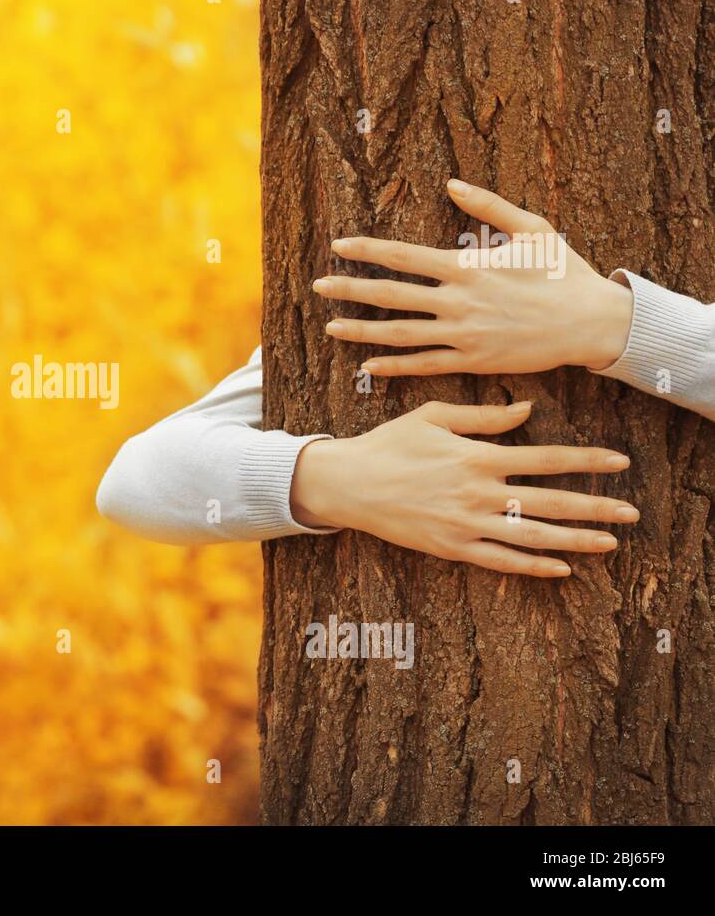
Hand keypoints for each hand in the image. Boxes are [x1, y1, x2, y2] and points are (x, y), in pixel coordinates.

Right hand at [289, 401, 636, 577]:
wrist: (347, 483)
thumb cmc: (389, 443)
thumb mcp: (434, 416)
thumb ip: (485, 416)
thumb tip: (528, 410)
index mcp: (478, 456)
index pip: (547, 458)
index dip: (586, 459)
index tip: (620, 461)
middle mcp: (479, 493)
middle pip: (551, 501)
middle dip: (596, 507)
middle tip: (632, 513)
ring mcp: (466, 524)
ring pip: (533, 536)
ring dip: (575, 540)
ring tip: (609, 543)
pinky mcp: (451, 548)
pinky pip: (500, 561)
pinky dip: (533, 565)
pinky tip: (561, 568)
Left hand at [315, 180, 634, 375]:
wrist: (592, 322)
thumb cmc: (564, 271)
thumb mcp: (532, 227)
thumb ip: (489, 205)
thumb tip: (451, 183)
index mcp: (468, 267)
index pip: (403, 257)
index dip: (367, 250)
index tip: (338, 246)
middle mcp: (459, 302)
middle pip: (391, 296)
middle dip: (350, 289)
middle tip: (317, 286)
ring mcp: (463, 335)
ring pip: (400, 334)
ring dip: (362, 331)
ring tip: (330, 328)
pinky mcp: (472, 361)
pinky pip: (425, 365)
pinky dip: (394, 366)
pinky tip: (368, 365)